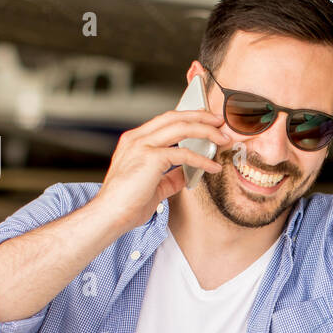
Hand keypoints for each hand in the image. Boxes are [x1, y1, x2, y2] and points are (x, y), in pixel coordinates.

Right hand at [96, 109, 230, 231]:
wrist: (110, 215)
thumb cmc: (126, 204)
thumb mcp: (153, 186)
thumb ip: (170, 177)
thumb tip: (187, 174)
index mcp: (134, 141)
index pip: (165, 120)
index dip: (187, 118)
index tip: (206, 121)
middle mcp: (137, 138)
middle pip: (174, 117)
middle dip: (200, 116)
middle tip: (219, 121)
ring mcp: (142, 146)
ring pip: (181, 128)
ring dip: (206, 131)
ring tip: (223, 138)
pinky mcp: (150, 159)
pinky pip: (183, 154)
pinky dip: (201, 160)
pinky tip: (212, 167)